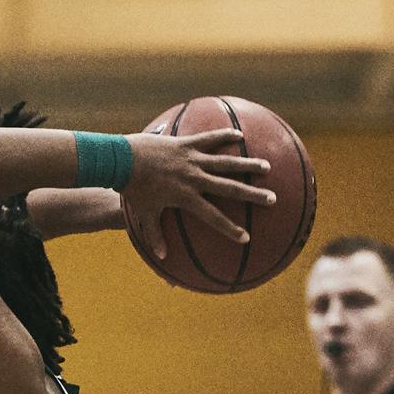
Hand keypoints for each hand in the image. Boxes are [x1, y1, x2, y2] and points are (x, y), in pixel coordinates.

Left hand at [125, 127, 276, 262]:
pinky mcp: (186, 143)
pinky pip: (209, 138)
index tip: (246, 238)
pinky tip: (239, 135)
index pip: (213, 217)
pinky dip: (224, 136)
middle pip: (229, 188)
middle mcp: (193, 178)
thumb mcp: (144, 215)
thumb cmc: (132, 190)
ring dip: (247, 164)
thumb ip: (154, 236)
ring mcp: (192, 159)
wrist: (122, 159)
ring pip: (225, 162)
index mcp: (185, 198)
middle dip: (251, 195)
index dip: (230, 229)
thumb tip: (161, 259)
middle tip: (271, 199)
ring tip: (267, 166)